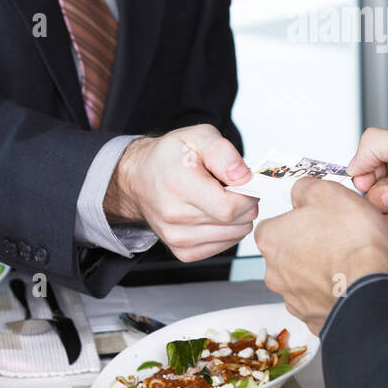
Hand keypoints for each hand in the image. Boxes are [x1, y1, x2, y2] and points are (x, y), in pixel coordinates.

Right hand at [105, 124, 256, 260]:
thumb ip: (224, 153)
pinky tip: (214, 213)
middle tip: (232, 187)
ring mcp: (177, 238)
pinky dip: (227, 231)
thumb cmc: (170, 156)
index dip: (248, 194)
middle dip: (245, 203)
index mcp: (179, 185)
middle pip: (235, 222)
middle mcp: (175, 216)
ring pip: (234, 236)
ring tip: (220, 198)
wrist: (139, 178)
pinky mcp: (182, 251)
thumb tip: (244, 177)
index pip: (229, 207)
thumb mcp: (199, 136)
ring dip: (237, 218)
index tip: (246, 182)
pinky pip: (223, 247)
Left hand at [256, 177, 387, 334]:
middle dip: (310, 245)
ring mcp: (293, 298)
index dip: (299, 217)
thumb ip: (306, 188)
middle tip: (337, 237)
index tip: (317, 217)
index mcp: (271, 238)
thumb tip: (301, 190)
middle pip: (288, 251)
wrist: (372, 291)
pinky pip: (320, 298)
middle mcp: (275, 272)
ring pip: (305, 277)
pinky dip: (333, 291)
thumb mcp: (330, 193)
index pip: (275, 223)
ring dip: (322, 269)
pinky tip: (350, 281)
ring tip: (348, 260)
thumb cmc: (353, 245)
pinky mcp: (313, 317)